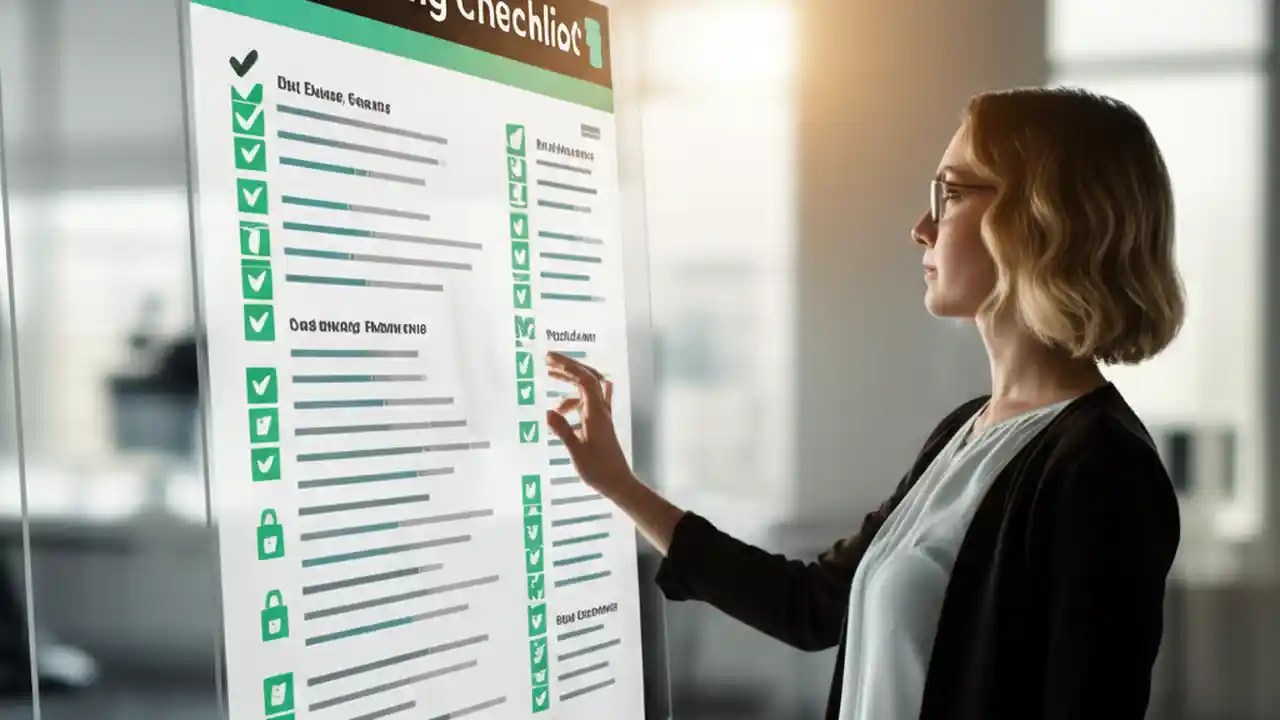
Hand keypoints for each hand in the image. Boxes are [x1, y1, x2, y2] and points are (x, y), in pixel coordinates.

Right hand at [545, 352, 634, 494]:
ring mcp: (603, 415)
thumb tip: (548, 412)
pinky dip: (575, 398)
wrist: (618, 482)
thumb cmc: (598, 470)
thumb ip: (563, 431)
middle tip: (548, 360)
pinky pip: (589, 401)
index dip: (568, 366)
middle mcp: (601, 410)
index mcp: (596, 413)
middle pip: (589, 377)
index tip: (549, 360)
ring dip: (571, 380)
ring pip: (589, 388)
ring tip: (551, 378)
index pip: (585, 380)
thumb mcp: (576, 452)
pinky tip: (562, 410)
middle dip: (569, 365)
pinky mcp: (601, 423)